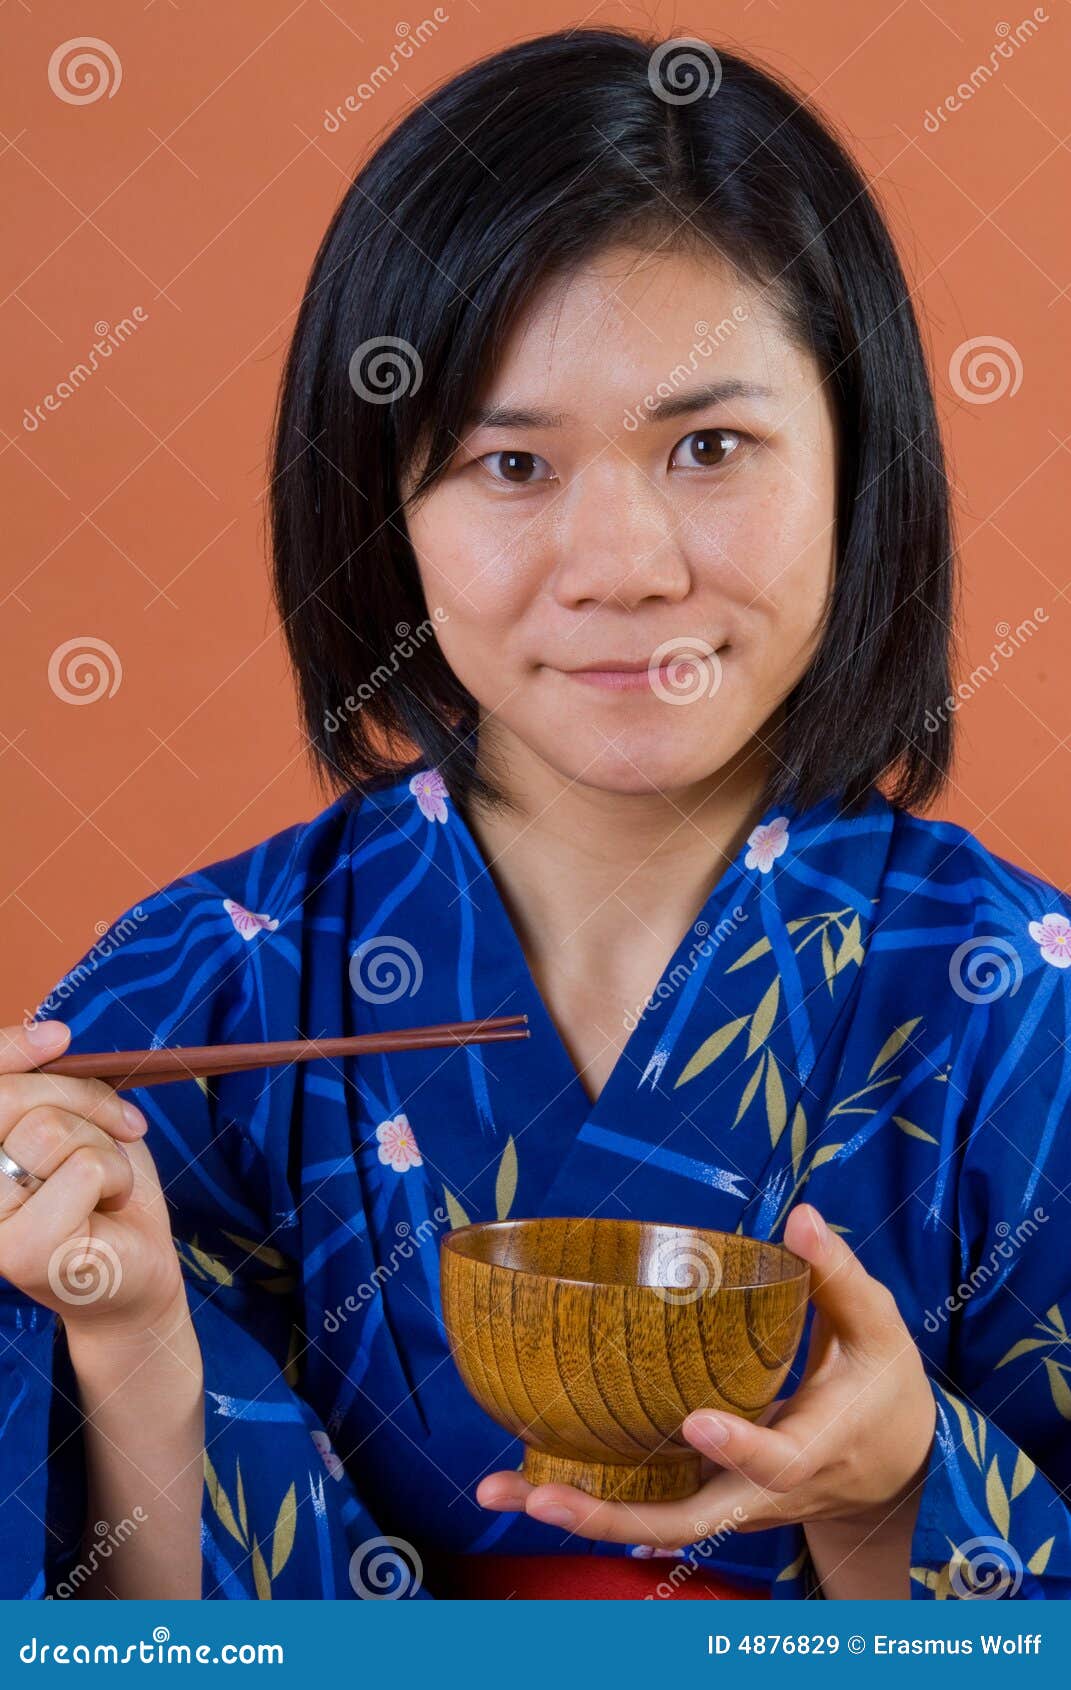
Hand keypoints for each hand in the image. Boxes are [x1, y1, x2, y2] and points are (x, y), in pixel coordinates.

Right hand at [0, 1020, 183, 1338]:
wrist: (137, 1268)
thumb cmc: (103, 1190)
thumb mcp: (76, 1120)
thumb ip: (45, 1086)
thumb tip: (52, 1034)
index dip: (6, 1048)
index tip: (59, 1036)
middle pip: (8, 1099)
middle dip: (80, 1096)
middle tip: (123, 1124)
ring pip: (49, 1129)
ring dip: (103, 1146)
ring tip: (106, 1180)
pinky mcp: (21, 1253)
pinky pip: (84, 1167)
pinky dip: (115, 1176)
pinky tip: (109, 1205)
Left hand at [476, 1204, 936, 1553]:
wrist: (898, 1472)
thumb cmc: (884, 1390)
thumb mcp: (878, 1330)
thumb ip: (837, 1276)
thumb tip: (801, 1216)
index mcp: (814, 1448)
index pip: (775, 1460)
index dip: (738, 1446)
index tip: (696, 1422)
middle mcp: (763, 1493)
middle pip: (686, 1520)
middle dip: (612, 1517)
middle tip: (543, 1494)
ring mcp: (731, 1505)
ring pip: (654, 1525)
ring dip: (579, 1513)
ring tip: (503, 1490)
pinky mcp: (708, 1499)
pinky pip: (647, 1510)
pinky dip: (589, 1501)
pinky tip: (525, 1483)